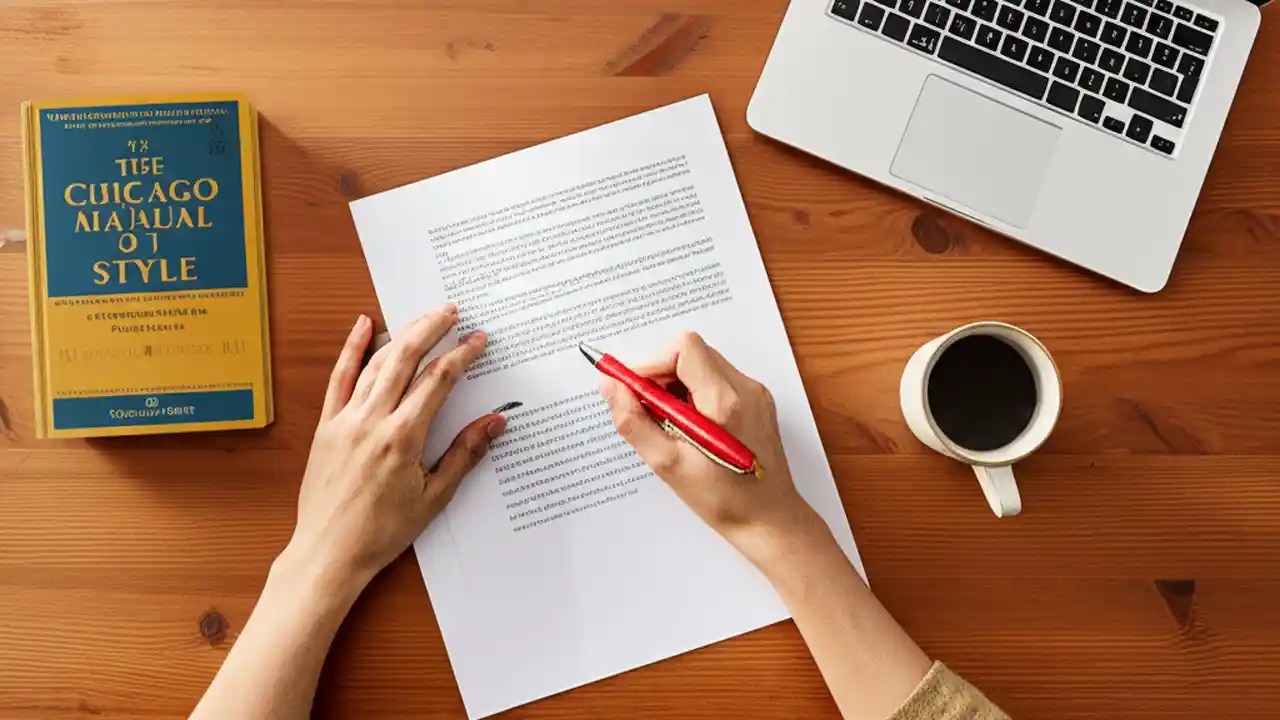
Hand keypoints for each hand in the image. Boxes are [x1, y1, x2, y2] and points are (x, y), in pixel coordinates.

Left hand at [282, 304, 504, 592]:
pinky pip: (340, 378)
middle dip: (432, 329)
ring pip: (376, 363)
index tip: (478, 340)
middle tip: (452, 312)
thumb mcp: (434, 497)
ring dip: (401, 334)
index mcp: (402, 439)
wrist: (330, 553)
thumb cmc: (382, 532)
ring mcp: (345, 420)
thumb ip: (465, 454)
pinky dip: (352, 349)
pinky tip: (363, 326)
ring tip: (423, 318)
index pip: (438, 381)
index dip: (461, 355)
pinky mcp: (327, 426)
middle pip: (405, 358)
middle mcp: (372, 421)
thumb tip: (494, 422)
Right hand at [599, 332, 827, 568]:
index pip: (683, 349)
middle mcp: (745, 389)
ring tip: (669, 424)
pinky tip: (689, 427)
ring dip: (676, 385)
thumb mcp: (668, 464)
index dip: (650, 363)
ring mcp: (754, 393)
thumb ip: (634, 421)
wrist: (769, 520)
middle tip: (646, 410)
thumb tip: (610, 386)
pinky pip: (717, 379)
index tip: (631, 389)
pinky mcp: (756, 402)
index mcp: (725, 402)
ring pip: (702, 364)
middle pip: (691, 352)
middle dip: (660, 375)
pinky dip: (694, 393)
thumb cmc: (724, 501)